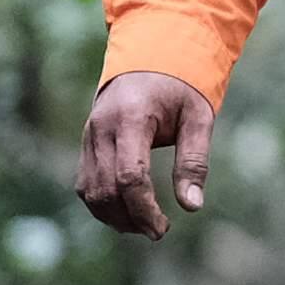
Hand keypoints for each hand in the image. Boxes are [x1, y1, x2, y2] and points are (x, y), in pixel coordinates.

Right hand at [78, 72, 218, 239]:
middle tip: (159, 231)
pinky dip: (102, 204)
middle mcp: (102, 127)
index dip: (144, 209)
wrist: (151, 54)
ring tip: (145, 225)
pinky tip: (127, 212)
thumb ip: (194, 160)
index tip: (163, 227)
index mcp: (131, 117)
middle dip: (131, 218)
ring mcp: (89, 135)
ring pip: (90, 190)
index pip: (129, 176)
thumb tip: (192, 206)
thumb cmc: (180, 87)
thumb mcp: (199, 117)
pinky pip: (85, 183)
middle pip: (106, 188)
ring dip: (114, 216)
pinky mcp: (86, 142)